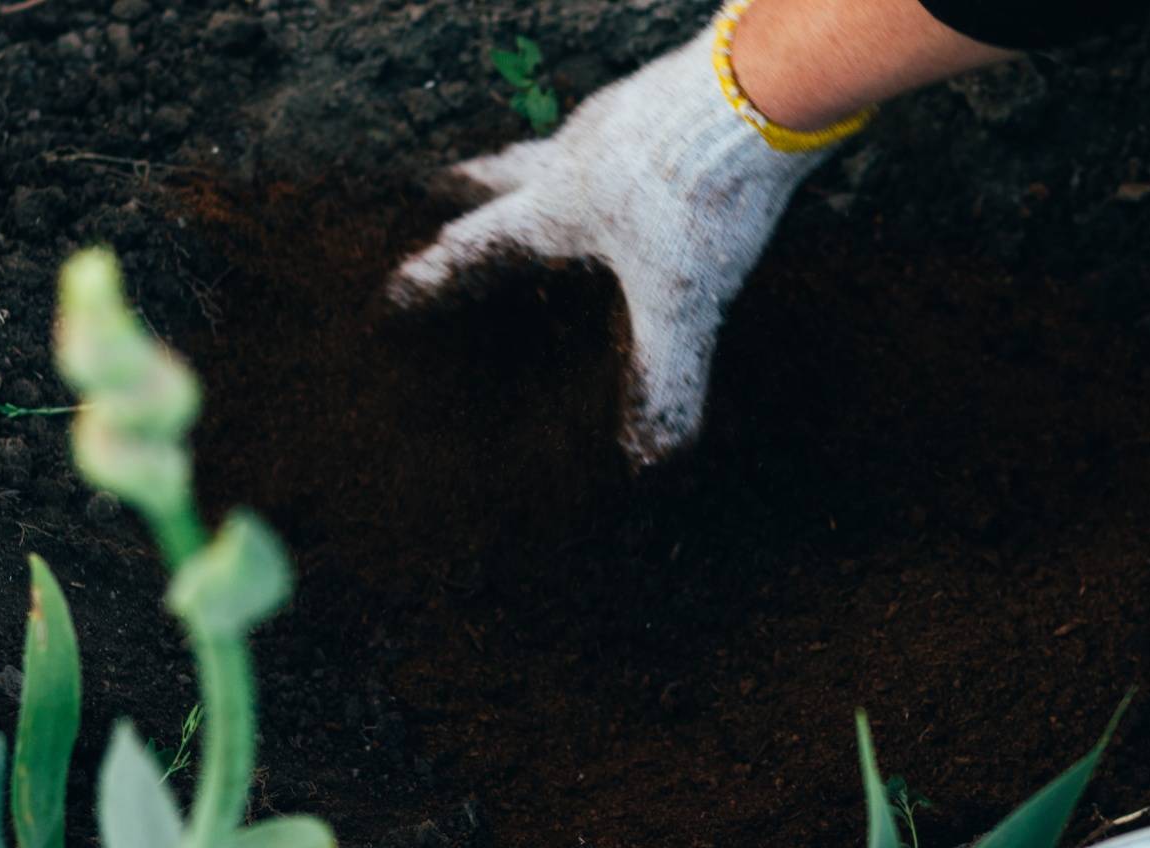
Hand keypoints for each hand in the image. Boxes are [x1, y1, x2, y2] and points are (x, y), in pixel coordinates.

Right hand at [388, 27, 840, 465]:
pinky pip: (618, 126)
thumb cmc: (703, 196)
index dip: (431, 278)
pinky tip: (638, 157)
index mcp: (554, 206)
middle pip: (501, 171)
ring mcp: (620, 118)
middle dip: (467, 186)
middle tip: (437, 184)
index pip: (474, 249)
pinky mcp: (667, 96)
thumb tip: (651, 457)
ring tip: (538, 173)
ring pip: (558, 142)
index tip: (388, 298)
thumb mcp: (682, 302)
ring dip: (537, 161)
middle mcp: (574, 155)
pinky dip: (607, 150)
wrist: (761, 87)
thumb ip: (664, 378)